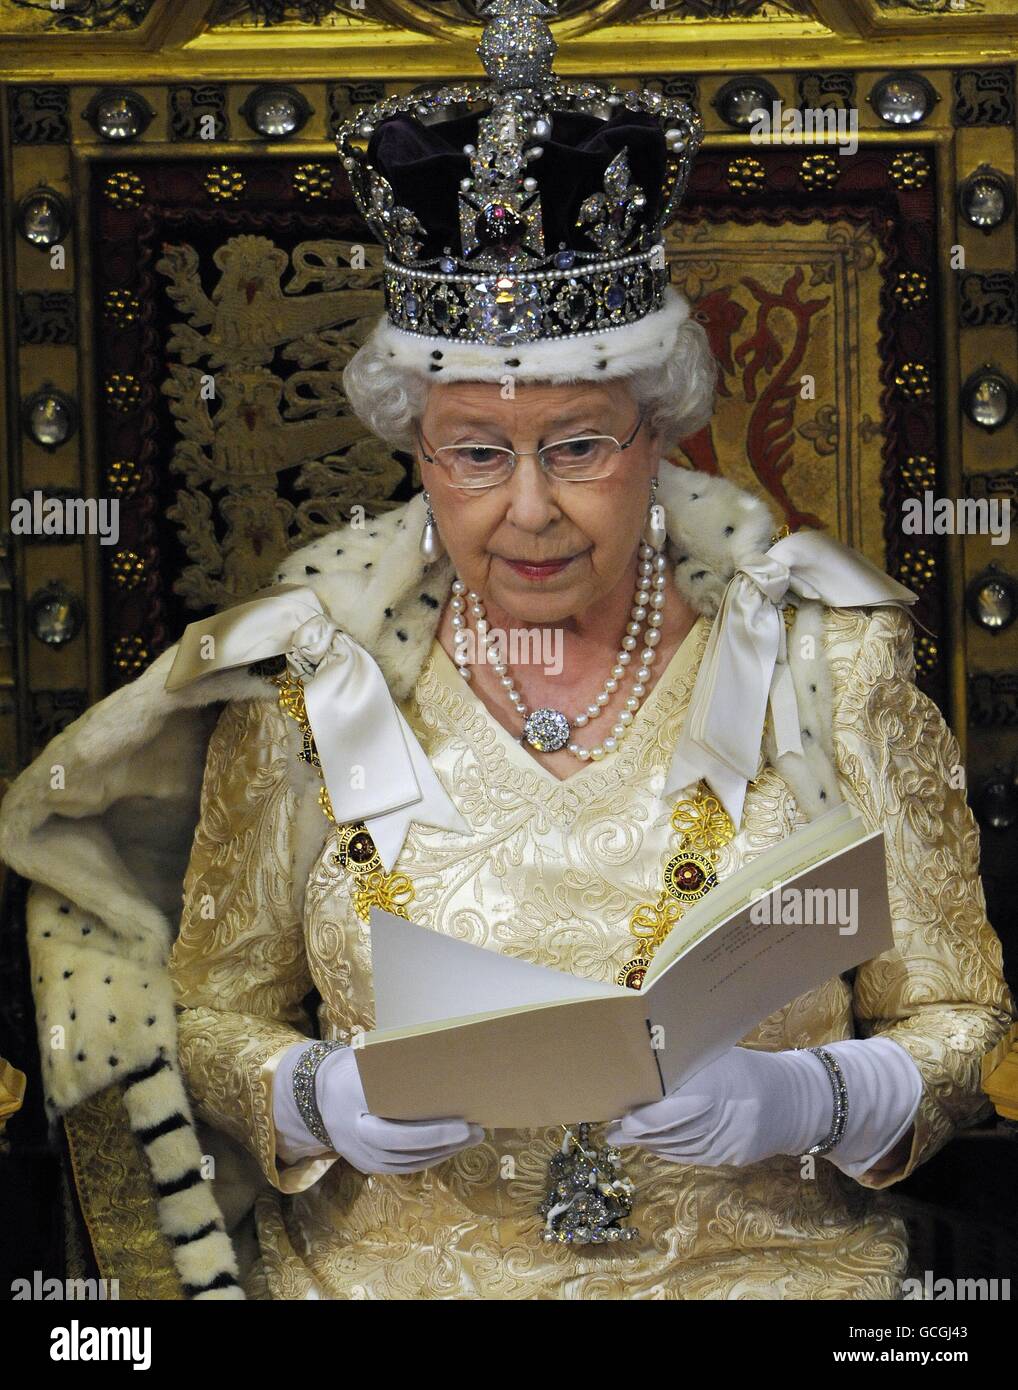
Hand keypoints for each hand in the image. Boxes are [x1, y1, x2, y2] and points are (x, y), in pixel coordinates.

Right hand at [312, 1044, 485, 1175]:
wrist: (318, 1096)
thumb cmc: (350, 1072)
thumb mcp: (365, 1066)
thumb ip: (393, 1072)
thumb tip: (440, 1062)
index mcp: (354, 1117)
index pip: (396, 1134)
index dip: (432, 1133)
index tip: (463, 1124)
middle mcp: (356, 1144)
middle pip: (407, 1152)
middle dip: (446, 1143)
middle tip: (477, 1130)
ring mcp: (362, 1159)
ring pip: (408, 1163)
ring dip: (443, 1152)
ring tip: (471, 1137)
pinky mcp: (369, 1166)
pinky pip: (403, 1167)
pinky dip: (429, 1158)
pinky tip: (450, 1146)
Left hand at [601, 1038, 922, 1173]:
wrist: (796, 1100)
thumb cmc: (748, 1069)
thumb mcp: (719, 1058)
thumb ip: (684, 1066)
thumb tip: (640, 1072)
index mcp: (726, 1084)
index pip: (678, 1108)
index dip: (648, 1117)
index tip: (623, 1118)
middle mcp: (730, 1118)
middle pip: (675, 1131)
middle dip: (640, 1133)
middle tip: (612, 1130)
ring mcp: (732, 1143)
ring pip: (680, 1148)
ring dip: (650, 1143)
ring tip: (623, 1136)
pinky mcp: (732, 1159)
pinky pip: (693, 1157)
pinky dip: (668, 1150)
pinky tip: (651, 1143)